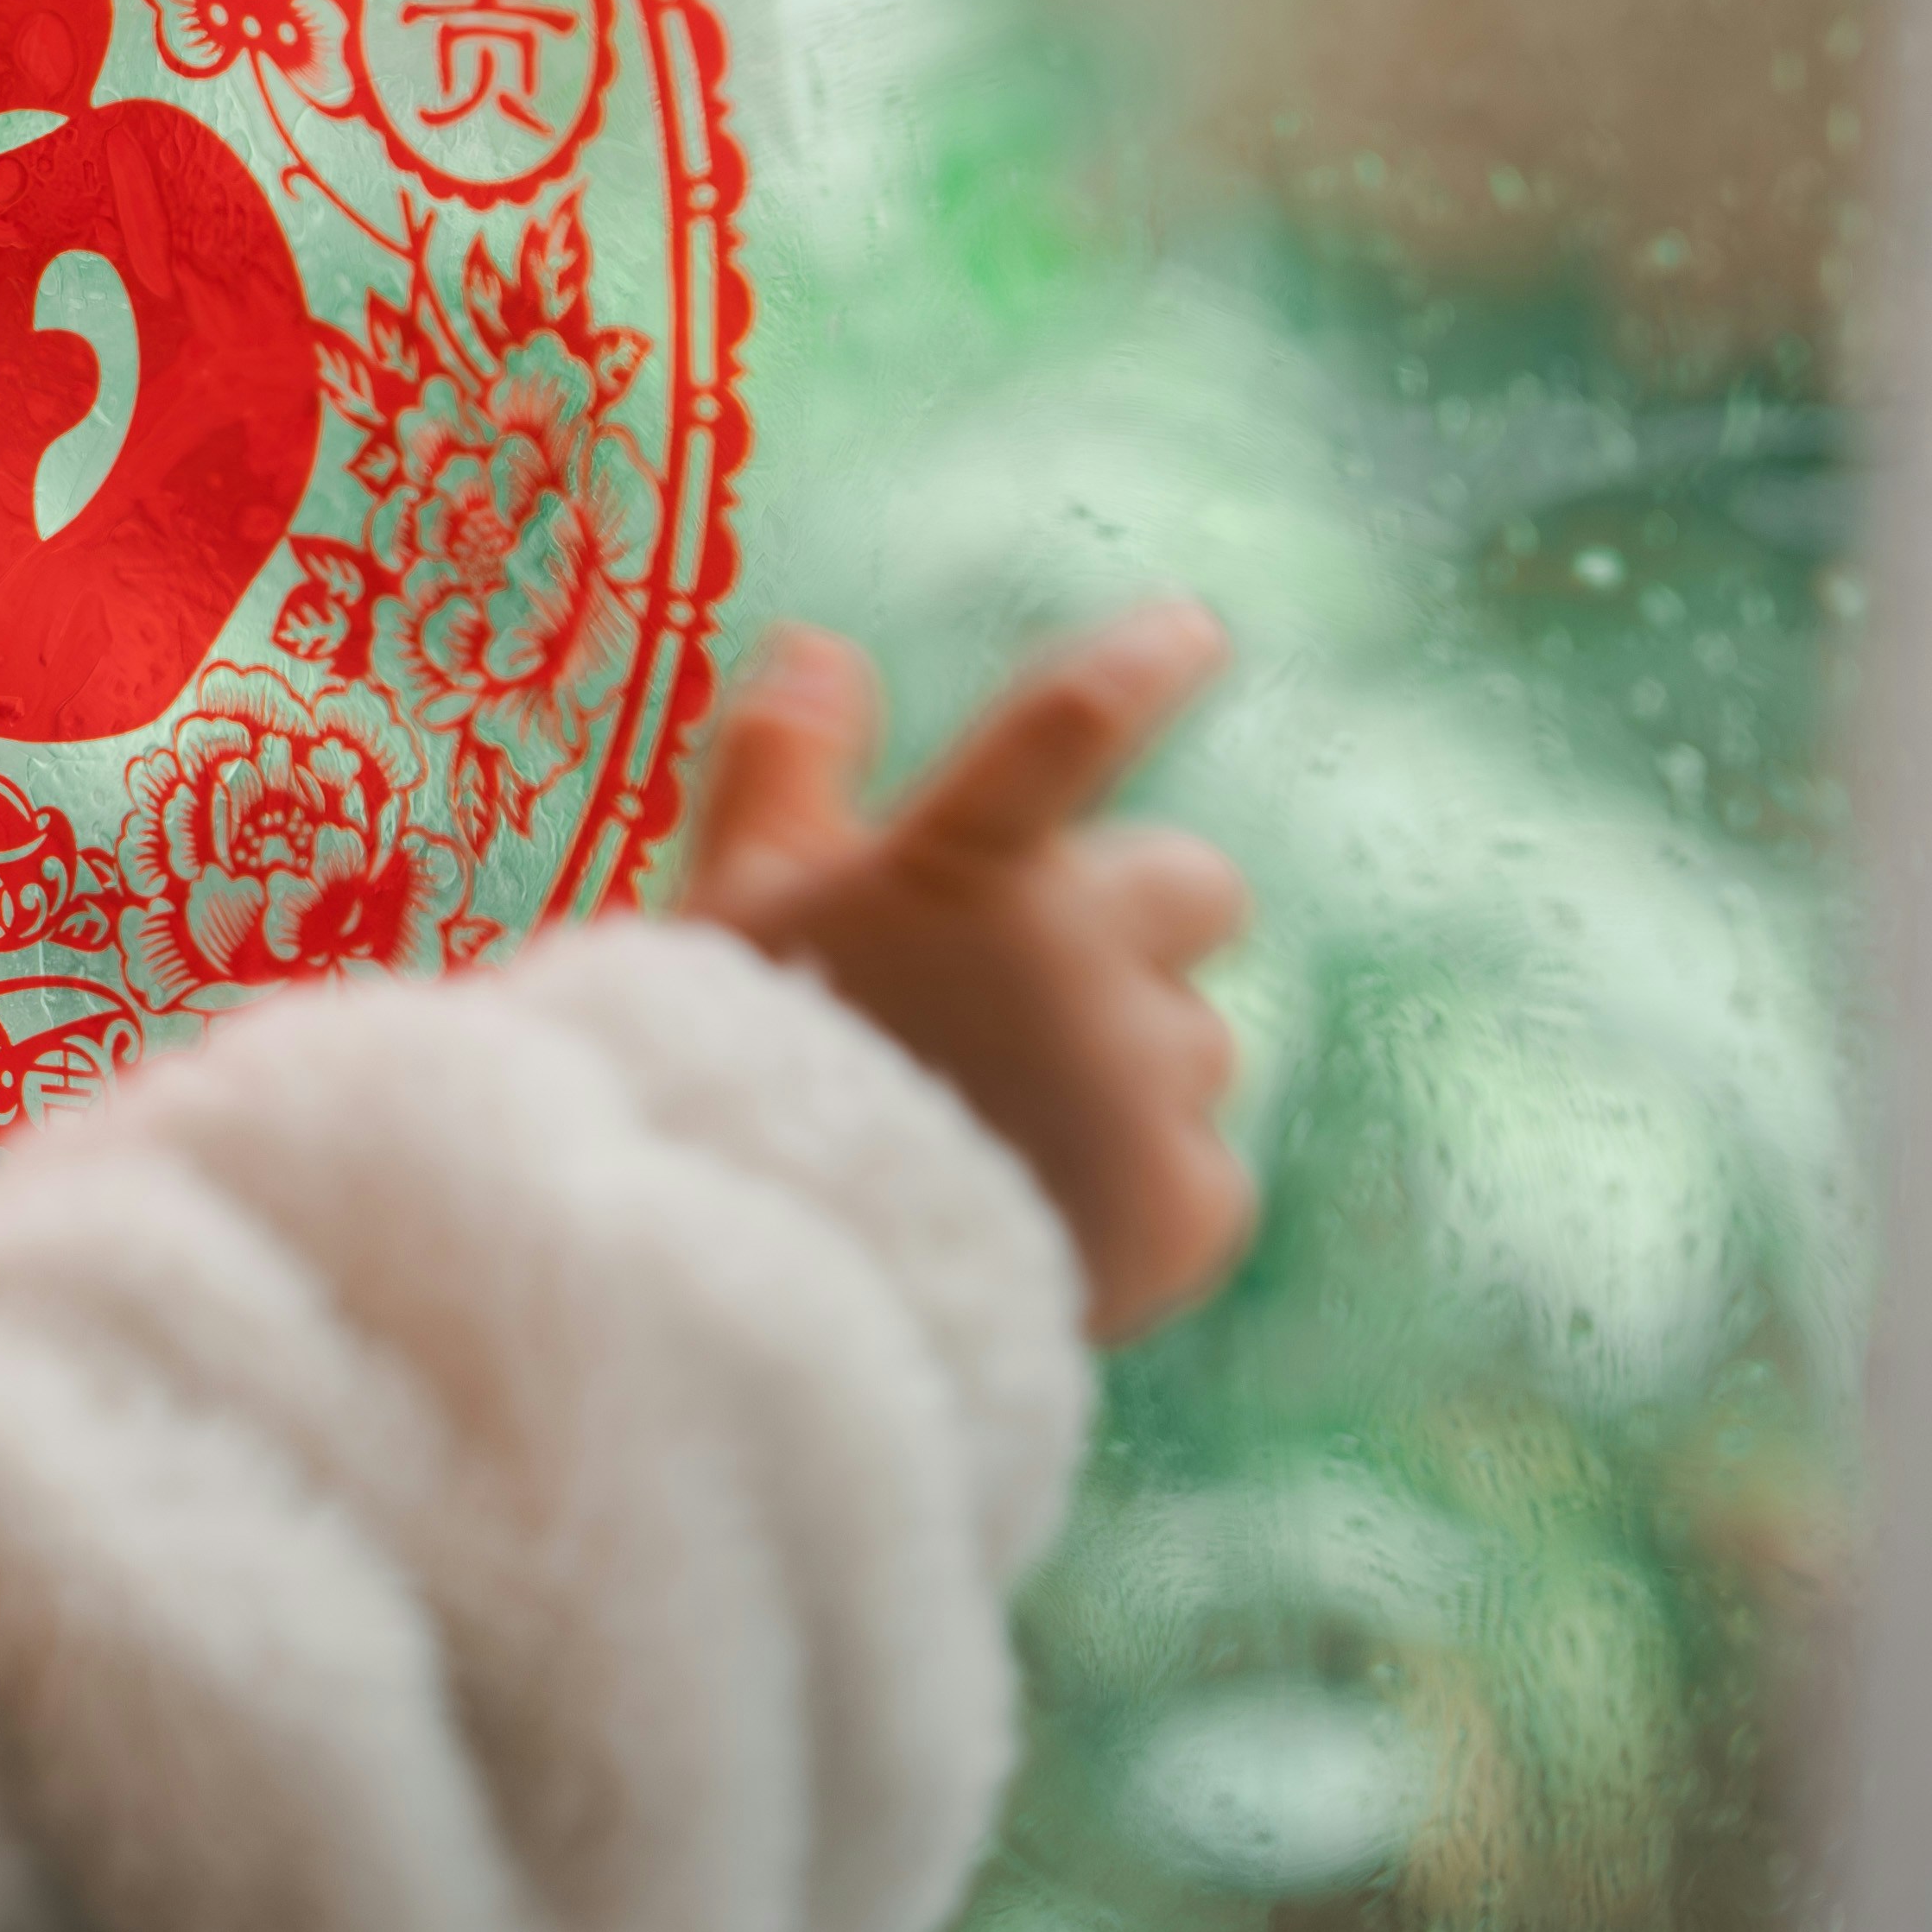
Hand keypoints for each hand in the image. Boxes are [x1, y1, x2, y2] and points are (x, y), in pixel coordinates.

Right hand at [686, 605, 1254, 1341]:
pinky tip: (1047, 1220)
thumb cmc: (728, 1087)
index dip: (1140, 667)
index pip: (1069, 727)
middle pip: (1195, 890)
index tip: (1197, 629)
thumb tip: (819, 644)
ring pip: (1193, 1044)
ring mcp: (1141, 1086)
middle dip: (1139, 923)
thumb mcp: (731, 914)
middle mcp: (1076, 959)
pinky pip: (1203, 1174)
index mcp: (964, 871)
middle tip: (1040, 991)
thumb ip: (780, 768)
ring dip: (1128, 1070)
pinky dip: (1142, 1195)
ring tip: (1008, 1137)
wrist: (768, 1302)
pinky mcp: (1188, 1207)